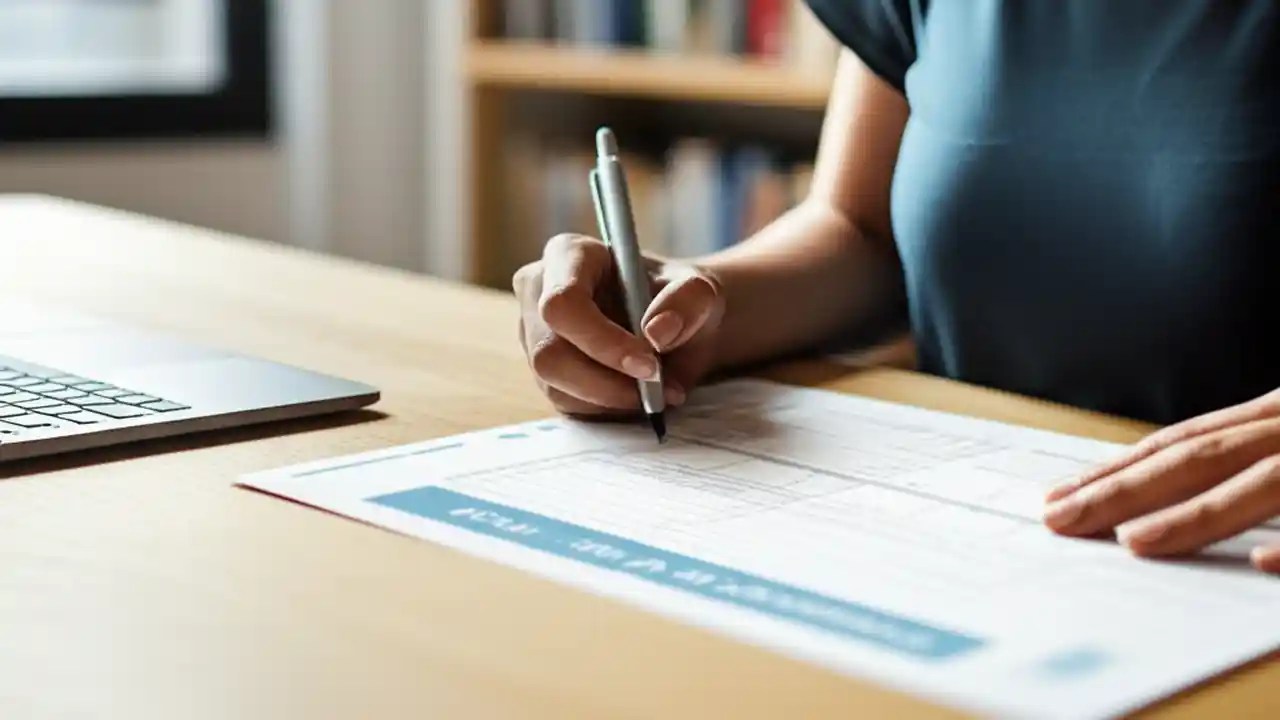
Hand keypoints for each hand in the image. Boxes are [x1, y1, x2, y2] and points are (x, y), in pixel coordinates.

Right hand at [513, 234, 724, 416]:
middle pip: (549, 352)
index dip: (601, 340)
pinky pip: (565, 401)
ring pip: (555, 384)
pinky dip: (607, 407)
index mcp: (568, 255)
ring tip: (658, 391)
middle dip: (606, 381)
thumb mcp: (701, 291)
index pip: (562, 303)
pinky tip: (637, 394)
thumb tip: (658, 332)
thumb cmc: (680, 299)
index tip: (648, 364)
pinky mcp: (544, 370)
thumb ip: (688, 302)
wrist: (677, 326)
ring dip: (611, 398)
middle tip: (657, 388)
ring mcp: (535, 334)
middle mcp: (538, 292)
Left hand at [1043, 389, 1279, 573]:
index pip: (1184, 442)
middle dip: (1126, 490)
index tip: (1061, 495)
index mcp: (1277, 416)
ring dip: (1194, 513)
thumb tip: (1175, 485)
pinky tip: (1260, 561)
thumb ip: (1248, 457)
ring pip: (1264, 482)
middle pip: (1201, 458)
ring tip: (1132, 541)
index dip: (1121, 469)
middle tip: (1061, 520)